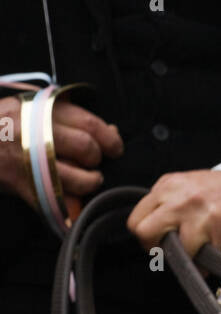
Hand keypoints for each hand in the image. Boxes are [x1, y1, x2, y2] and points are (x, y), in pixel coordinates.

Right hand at [0, 93, 122, 207]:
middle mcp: (35, 133)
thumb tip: (109, 130)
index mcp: (40, 110)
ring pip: (75, 177)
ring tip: (89, 181)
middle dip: (97, 159)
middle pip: (85, 148)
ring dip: (89, 182)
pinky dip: (68, 206)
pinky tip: (72, 204)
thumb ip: (65, 114)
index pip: (89, 122)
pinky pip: (54, 199)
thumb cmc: (0, 123)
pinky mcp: (20, 184)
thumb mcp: (27, 107)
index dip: (109, 137)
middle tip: (96, 164)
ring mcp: (27, 161)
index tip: (115, 146)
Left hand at [127, 169, 220, 259]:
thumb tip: (148, 228)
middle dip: (156, 247)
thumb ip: (167, 201)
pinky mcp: (216, 231)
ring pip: (174, 251)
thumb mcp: (190, 185)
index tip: (159, 239)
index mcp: (169, 185)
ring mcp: (199, 215)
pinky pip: (200, 262)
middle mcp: (181, 197)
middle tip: (172, 249)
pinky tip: (214, 251)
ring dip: (187, 257)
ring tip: (200, 248)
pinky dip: (205, 265)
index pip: (136, 220)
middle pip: (145, 233)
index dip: (146, 235)